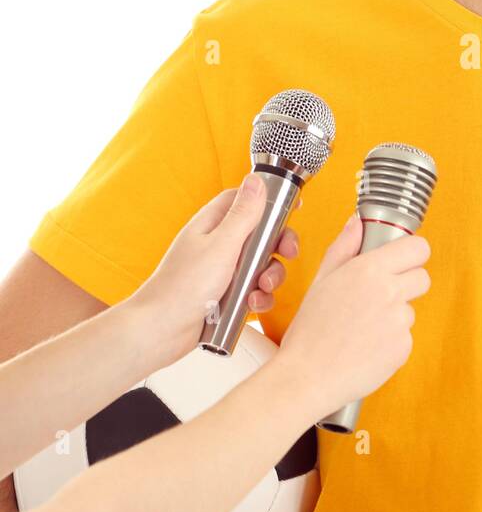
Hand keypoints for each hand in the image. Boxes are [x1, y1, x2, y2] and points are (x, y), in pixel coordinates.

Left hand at [131, 176, 299, 368]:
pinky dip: (259, 297)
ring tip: (262, 286)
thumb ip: (243, 214)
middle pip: (260, 234)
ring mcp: (223, 270)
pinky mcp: (226, 294)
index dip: (268, 201)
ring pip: (261, 265)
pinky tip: (252, 303)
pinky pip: (254, 290)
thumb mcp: (221, 245)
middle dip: (278, 245)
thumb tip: (255, 179)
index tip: (291, 208)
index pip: (245, 200)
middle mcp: (219, 245)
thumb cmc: (183, 286)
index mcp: (213, 225)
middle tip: (287, 252)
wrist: (161, 331)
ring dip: (270, 276)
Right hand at [276, 216, 430, 421]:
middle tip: (379, 297)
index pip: (418, 248)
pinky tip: (366, 346)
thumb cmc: (309, 333)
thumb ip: (343, 248)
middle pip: (422, 277)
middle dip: (406, 284)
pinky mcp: (403, 348)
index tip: (405, 260)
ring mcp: (398, 321)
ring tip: (362, 328)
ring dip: (394, 316)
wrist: (307, 377)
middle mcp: (388, 292)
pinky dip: (391, 341)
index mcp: (368, 270)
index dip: (412, 254)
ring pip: (410, 309)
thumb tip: (356, 224)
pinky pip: (405, 336)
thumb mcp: (321, 281)